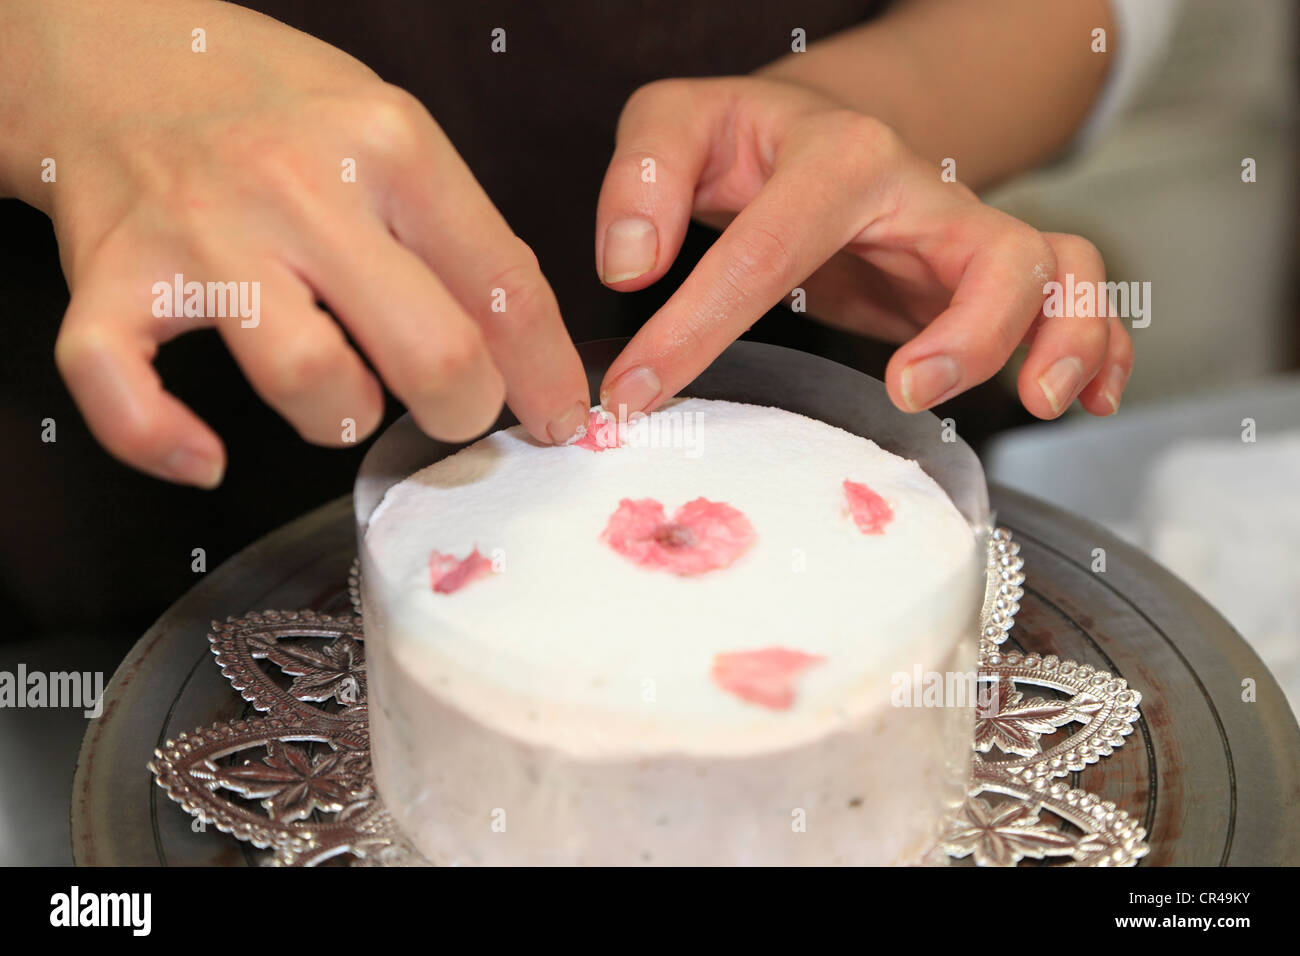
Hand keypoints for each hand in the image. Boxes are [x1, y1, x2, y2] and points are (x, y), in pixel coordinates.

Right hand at [5, 0, 588, 486]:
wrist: (117, 52)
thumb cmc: (270, 101)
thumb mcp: (388, 125)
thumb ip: (453, 226)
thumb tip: (521, 344)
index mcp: (389, 145)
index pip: (504, 290)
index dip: (546, 375)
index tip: (555, 415)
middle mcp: (300, 188)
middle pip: (432, 352)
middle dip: (463, 411)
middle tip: (455, 411)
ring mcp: (202, 234)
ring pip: (308, 378)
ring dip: (343, 418)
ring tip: (345, 396)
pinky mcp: (111, 276)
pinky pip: (122, 386)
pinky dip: (160, 439)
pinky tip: (204, 455)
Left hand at [594, 76, 1131, 420]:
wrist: (816, 130)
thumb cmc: (746, 140)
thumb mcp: (678, 127)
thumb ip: (642, 179)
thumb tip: (628, 266)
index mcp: (836, 156)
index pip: (768, 250)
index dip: (695, 331)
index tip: (636, 396)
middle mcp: (920, 191)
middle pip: (989, 248)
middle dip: (968, 329)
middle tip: (905, 392)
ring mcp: (962, 232)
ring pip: (1057, 269)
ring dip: (1058, 336)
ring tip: (1034, 402)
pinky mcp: (980, 274)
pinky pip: (1077, 295)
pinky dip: (1096, 345)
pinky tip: (1080, 399)